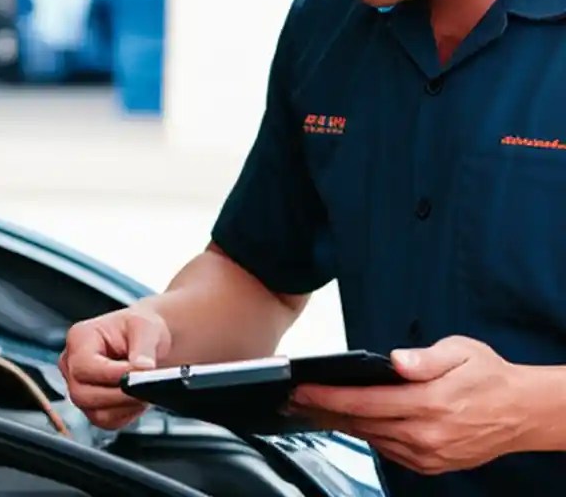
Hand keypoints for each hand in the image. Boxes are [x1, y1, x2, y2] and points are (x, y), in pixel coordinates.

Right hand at [58, 305, 172, 429]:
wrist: (145, 341)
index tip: (140, 374)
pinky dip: (125, 415)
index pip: (84, 366)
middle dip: (119, 395)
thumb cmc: (138, 329)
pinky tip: (137, 400)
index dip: (112, 375)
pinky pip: (105, 421)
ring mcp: (77, 387)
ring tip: (144, 392)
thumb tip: (142, 369)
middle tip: (146, 388)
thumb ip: (143, 347)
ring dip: (124, 407)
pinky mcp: (90, 405)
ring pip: (94, 412)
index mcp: (79, 338)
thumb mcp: (145, 327)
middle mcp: (70, 364)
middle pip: (83, 394)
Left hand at [290, 336, 533, 474]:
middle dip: (323, 409)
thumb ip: (425, 357)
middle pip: (360, 422)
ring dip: (340, 423)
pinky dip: (366, 435)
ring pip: (371, 438)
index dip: (328, 396)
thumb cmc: (489, 377)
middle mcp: (425, 434)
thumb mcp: (462, 351)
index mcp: (429, 403)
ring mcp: (427, 454)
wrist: (522, 412)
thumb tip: (397, 361)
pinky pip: (387, 450)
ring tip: (313, 409)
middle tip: (293, 399)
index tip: (301, 390)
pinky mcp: (430, 464)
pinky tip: (350, 422)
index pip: (364, 401)